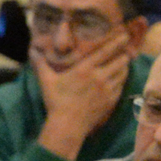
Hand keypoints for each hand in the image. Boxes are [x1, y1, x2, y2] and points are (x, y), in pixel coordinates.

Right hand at [32, 29, 133, 157]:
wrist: (68, 125)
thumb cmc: (56, 101)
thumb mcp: (46, 80)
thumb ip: (41, 64)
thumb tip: (33, 51)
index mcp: (84, 69)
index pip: (105, 51)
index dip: (116, 41)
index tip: (124, 34)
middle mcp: (99, 77)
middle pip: (119, 60)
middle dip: (124, 53)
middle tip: (127, 48)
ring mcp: (107, 89)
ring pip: (123, 73)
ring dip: (125, 66)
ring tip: (125, 61)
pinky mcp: (111, 100)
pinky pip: (121, 86)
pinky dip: (122, 79)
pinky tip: (120, 78)